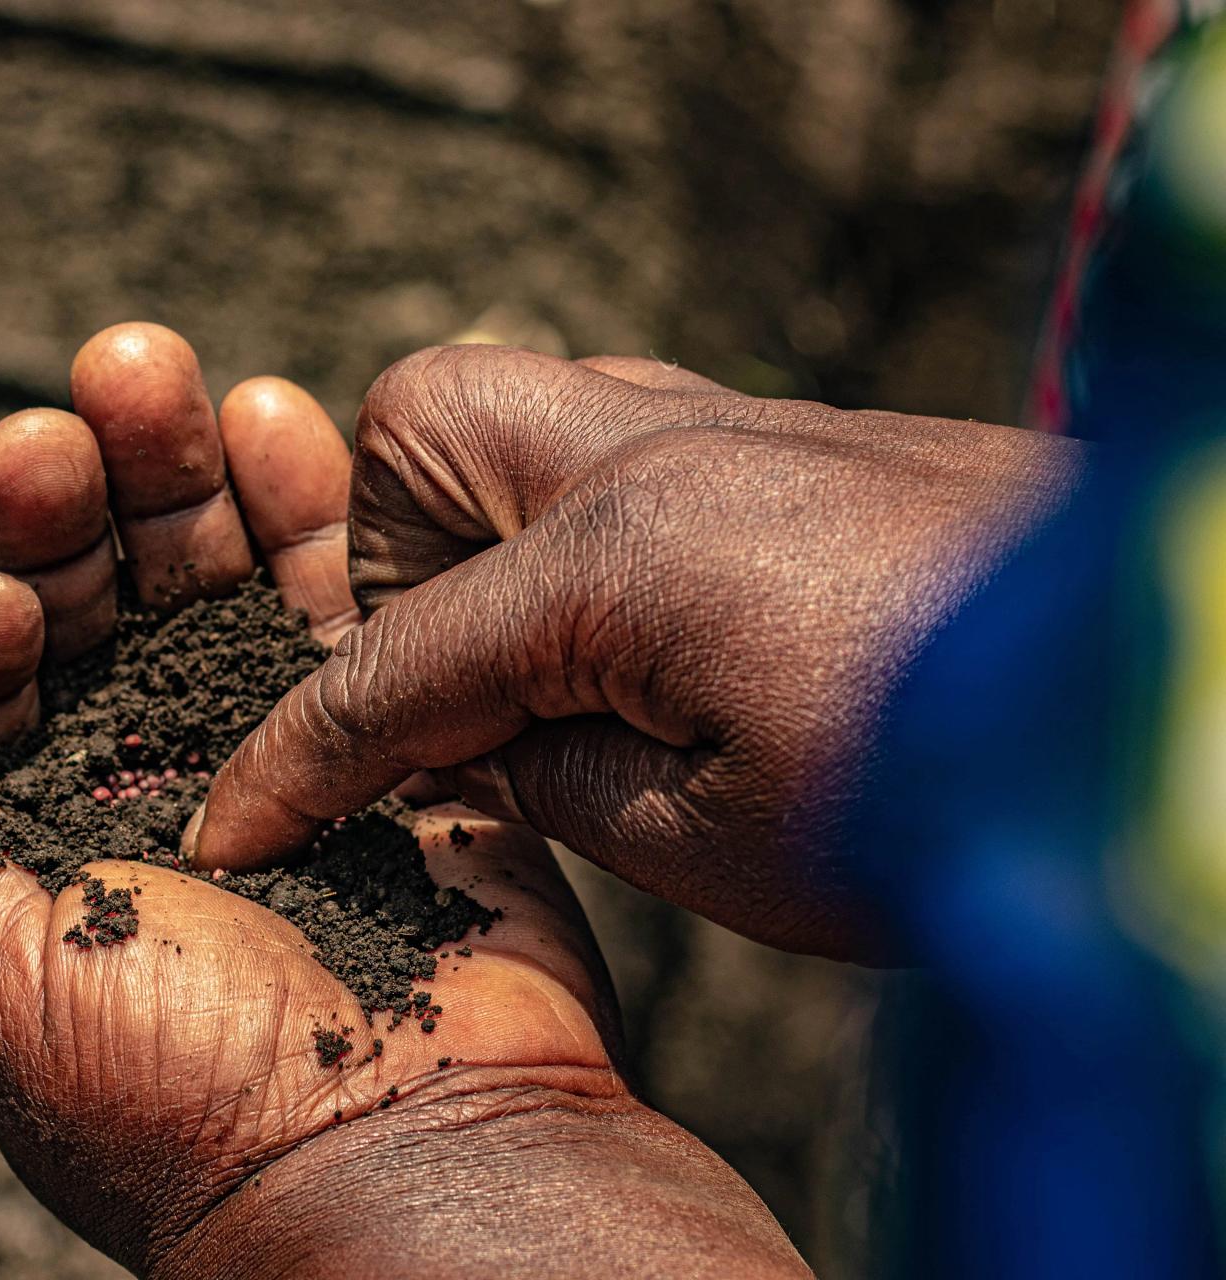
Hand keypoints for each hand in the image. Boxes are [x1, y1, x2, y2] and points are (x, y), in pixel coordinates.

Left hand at [0, 326, 806, 1276]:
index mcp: (46, 830)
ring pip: (219, 571)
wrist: (412, 1161)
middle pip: (107, 592)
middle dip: (86, 493)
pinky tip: (281, 421)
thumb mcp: (11, 971)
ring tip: (162, 372)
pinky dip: (313, 513)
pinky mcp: (395, 723)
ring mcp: (279, 735)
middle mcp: (155, 769)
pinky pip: (345, 598)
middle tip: (84, 402)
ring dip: (188, 470)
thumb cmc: (190, 1100)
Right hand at [191, 344, 1085, 960]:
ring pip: (528, 407)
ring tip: (554, 660)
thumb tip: (478, 742)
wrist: (1159, 698)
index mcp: (620, 556)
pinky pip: (630, 431)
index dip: (295, 763)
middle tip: (458, 681)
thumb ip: (551, 780)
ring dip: (491, 527)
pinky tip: (653, 624)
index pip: (393, 668)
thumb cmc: (959, 794)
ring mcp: (737, 424)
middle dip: (392, 554)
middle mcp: (659, 448)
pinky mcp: (799, 438)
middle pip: (423, 425)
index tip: (230, 827)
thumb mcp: (721, 845)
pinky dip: (587, 518)